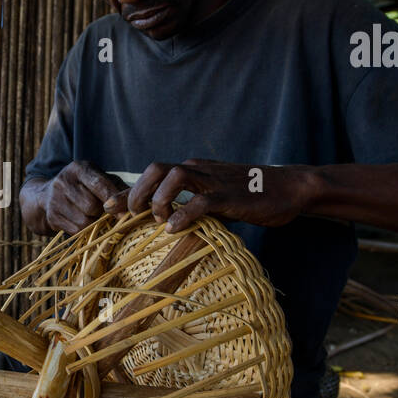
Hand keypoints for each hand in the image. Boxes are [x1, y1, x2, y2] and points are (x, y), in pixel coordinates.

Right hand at [32, 160, 125, 234]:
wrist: (48, 195)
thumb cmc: (84, 187)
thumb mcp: (99, 179)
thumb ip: (118, 188)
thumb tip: (138, 203)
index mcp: (78, 168)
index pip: (99, 184)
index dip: (113, 199)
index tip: (125, 212)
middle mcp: (63, 181)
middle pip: (91, 206)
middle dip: (101, 212)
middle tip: (102, 211)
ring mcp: (55, 199)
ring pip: (84, 221)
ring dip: (93, 223)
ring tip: (91, 216)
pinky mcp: (52, 216)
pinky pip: (76, 230)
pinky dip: (84, 230)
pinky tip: (81, 221)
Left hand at [107, 159, 318, 232]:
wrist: (289, 189)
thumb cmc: (251, 197)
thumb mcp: (215, 200)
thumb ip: (193, 206)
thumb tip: (169, 225)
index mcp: (193, 170)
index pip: (153, 175)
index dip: (127, 191)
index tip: (108, 209)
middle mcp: (199, 170)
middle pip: (156, 169)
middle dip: (136, 192)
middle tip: (128, 215)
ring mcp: (214, 181)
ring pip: (174, 177)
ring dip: (159, 199)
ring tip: (157, 220)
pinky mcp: (230, 196)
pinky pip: (200, 201)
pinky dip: (182, 214)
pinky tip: (173, 228)